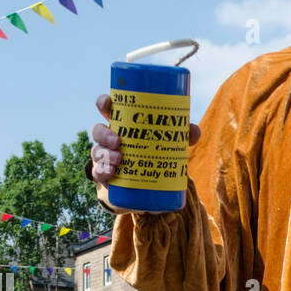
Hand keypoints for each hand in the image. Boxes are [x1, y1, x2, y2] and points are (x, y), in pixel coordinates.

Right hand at [90, 95, 200, 212]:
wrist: (151, 187)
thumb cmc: (157, 155)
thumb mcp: (170, 144)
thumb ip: (182, 136)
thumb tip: (194, 131)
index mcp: (122, 125)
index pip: (106, 109)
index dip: (103, 103)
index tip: (107, 103)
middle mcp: (110, 140)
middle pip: (98, 130)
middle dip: (104, 133)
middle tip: (118, 140)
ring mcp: (106, 158)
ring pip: (97, 151)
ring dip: (104, 154)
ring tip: (119, 159)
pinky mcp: (107, 177)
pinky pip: (99, 173)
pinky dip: (103, 171)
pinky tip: (111, 172)